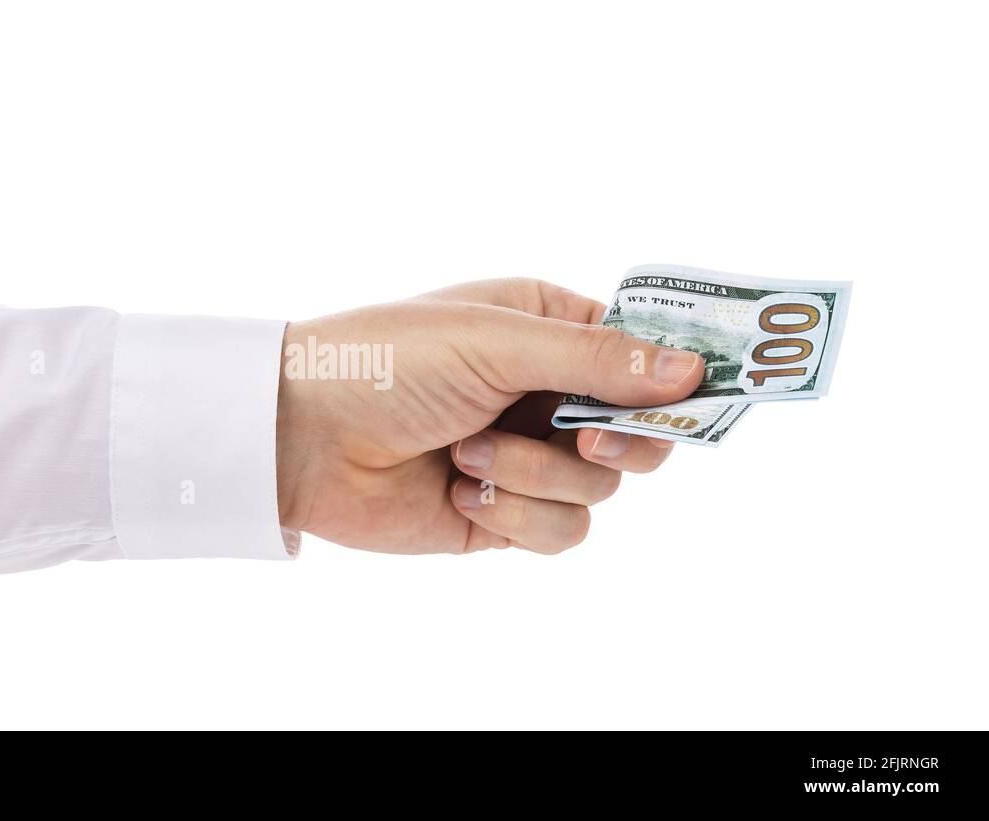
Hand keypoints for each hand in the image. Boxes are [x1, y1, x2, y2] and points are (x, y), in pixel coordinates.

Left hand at [275, 278, 703, 553]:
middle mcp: (545, 393)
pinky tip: (461, 493)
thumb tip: (692, 372)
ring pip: (602, 487)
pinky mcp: (503, 516)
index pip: (643, 355)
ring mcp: (527, 456)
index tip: (698, 397)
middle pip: (641, 432)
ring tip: (469, 455)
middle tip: (583, 437)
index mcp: (548, 330)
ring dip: (538, 477)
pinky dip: (518, 518)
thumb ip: (596, 360)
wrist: (301, 438)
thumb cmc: (387, 362)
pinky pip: (562, 532)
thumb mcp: (496, 342)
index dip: (674, 379)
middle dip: (618, 440)